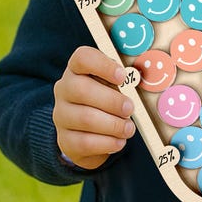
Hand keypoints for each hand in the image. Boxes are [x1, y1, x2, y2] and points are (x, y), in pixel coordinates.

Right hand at [53, 46, 135, 169]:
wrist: (88, 132)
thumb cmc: (107, 99)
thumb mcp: (113, 84)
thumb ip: (124, 80)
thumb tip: (139, 81)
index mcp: (77, 69)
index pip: (82, 58)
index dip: (103, 65)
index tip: (122, 76)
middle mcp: (64, 89)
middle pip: (82, 89)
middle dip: (111, 100)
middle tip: (130, 108)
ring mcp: (61, 115)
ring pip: (85, 118)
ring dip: (113, 124)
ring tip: (129, 128)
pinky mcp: (65, 140)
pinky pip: (84, 142)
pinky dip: (107, 143)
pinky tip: (119, 141)